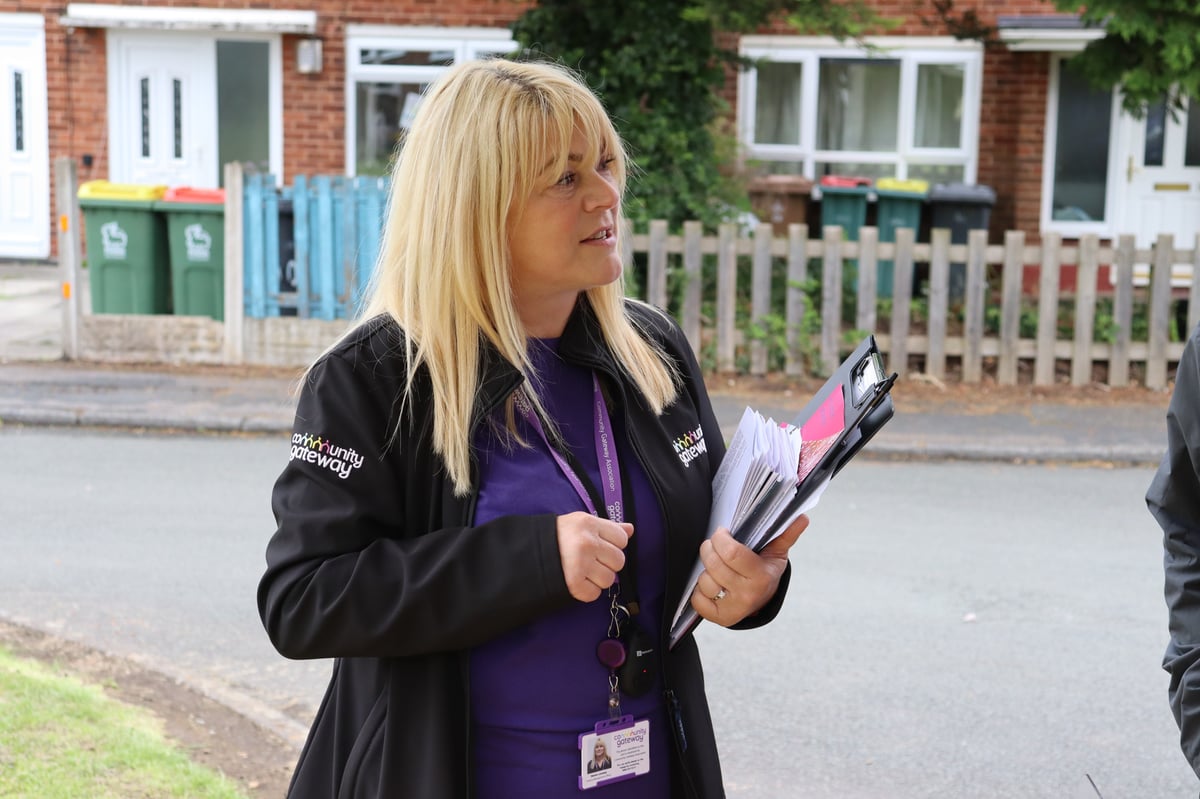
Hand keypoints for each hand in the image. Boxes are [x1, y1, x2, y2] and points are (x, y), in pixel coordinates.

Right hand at [556, 511, 633, 601]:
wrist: (527, 552)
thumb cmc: (557, 536)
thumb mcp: (580, 523)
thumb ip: (607, 527)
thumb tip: (630, 529)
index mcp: (589, 524)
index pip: (622, 538)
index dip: (613, 544)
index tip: (600, 546)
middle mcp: (587, 543)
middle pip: (619, 561)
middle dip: (607, 563)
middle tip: (591, 561)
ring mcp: (580, 564)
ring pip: (609, 579)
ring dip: (598, 579)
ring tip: (583, 571)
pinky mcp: (573, 584)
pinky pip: (595, 594)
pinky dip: (587, 591)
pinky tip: (577, 581)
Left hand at [690, 513, 808, 625]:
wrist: (764, 600)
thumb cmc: (765, 570)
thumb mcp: (776, 552)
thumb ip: (787, 534)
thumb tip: (803, 518)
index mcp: (761, 576)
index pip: (731, 552)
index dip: (721, 538)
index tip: (723, 533)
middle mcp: (748, 594)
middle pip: (714, 564)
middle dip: (709, 549)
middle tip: (714, 546)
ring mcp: (734, 608)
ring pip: (704, 581)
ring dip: (706, 571)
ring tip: (718, 568)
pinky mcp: (720, 618)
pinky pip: (697, 601)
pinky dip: (700, 592)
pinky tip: (713, 585)